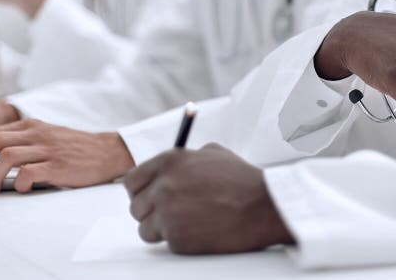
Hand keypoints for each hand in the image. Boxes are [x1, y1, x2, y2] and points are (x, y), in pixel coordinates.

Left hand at [0, 120, 134, 192]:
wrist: (107, 152)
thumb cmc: (75, 148)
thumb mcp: (48, 136)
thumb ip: (25, 142)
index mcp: (32, 125)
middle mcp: (37, 134)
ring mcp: (47, 149)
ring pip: (6, 157)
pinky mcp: (58, 165)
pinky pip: (28, 173)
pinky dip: (18, 183)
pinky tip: (21, 189)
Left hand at [124, 144, 294, 253]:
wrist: (262, 205)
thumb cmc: (241, 179)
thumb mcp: (212, 153)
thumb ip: (185, 159)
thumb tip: (169, 169)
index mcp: (169, 162)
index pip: (133, 180)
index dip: (140, 191)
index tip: (147, 197)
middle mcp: (163, 186)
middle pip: (136, 207)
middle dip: (150, 212)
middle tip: (167, 214)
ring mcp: (168, 214)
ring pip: (145, 229)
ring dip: (161, 230)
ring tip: (186, 224)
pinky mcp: (177, 238)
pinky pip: (166, 243)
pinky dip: (179, 241)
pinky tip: (199, 231)